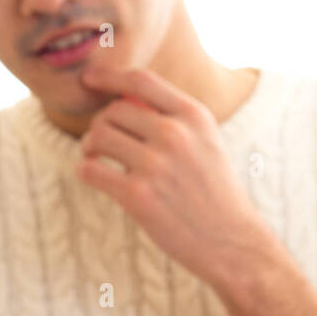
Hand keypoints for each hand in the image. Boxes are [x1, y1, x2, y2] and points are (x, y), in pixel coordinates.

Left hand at [74, 65, 276, 287]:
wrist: (232, 240)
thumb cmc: (216, 191)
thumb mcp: (208, 141)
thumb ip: (175, 117)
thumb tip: (124, 99)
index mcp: (195, 115)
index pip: (141, 80)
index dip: (110, 75)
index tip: (91, 79)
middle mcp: (175, 134)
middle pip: (113, 110)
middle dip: (102, 123)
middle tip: (103, 141)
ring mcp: (155, 164)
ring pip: (97, 136)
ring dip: (89, 146)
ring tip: (96, 157)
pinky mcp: (137, 196)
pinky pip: (90, 169)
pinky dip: (84, 170)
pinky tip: (94, 176)